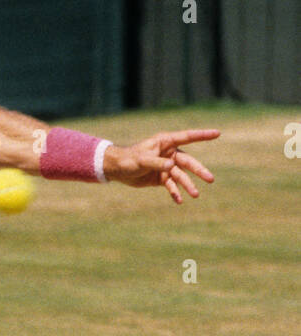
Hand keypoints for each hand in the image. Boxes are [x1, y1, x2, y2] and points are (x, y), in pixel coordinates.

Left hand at [103, 129, 219, 203]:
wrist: (118, 170)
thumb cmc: (129, 159)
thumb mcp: (142, 161)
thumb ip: (157, 163)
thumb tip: (172, 166)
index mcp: (166, 142)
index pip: (187, 137)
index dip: (202, 136)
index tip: (217, 133)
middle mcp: (169, 153)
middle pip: (188, 162)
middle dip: (199, 171)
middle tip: (210, 179)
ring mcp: (167, 166)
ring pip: (181, 176)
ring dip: (188, 185)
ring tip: (195, 195)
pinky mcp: (162, 178)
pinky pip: (172, 186)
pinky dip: (175, 193)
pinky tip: (179, 201)